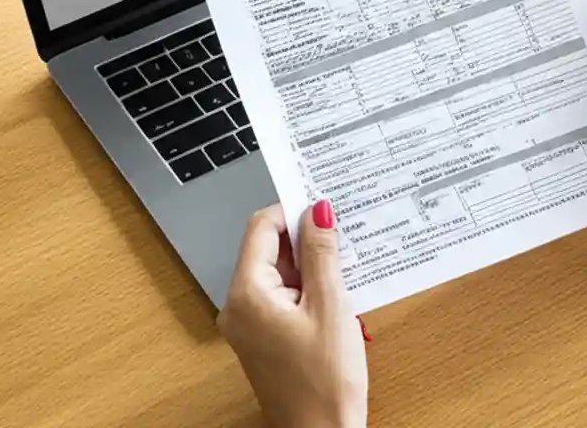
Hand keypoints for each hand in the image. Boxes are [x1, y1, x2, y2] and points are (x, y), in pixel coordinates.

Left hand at [218, 201, 366, 427]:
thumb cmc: (325, 383)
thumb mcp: (332, 306)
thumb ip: (322, 253)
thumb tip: (317, 210)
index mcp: (247, 294)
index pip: (261, 227)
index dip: (293, 210)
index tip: (326, 203)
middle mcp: (239, 306)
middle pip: (269, 248)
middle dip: (306, 237)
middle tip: (344, 232)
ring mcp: (250, 323)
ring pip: (279, 272)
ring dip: (312, 263)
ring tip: (347, 265)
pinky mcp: (265, 336)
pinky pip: (284, 296)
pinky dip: (310, 287)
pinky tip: (338, 291)